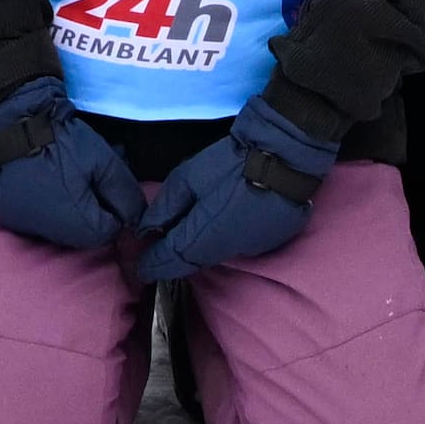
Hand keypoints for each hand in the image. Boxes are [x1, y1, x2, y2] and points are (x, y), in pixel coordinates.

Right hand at [0, 78, 147, 252]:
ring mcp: (26, 226)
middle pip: (83, 232)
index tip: (103, 182)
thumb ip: (125, 194)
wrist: (16, 122)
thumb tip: (137, 219)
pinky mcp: (10, 216)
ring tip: (67, 177)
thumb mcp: (104, 162)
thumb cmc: (63, 142)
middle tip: (87, 177)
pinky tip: (46, 182)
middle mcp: (51, 234)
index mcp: (78, 224)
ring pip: (60, 228)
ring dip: (70, 209)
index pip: (109, 231)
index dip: (113, 207)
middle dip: (92, 208)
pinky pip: (37, 219)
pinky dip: (46, 206)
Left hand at [127, 99, 335, 286]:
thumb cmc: (231, 163)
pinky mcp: (271, 242)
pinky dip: (224, 240)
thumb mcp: (189, 177)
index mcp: (205, 236)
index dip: (154, 264)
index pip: (172, 259)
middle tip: (158, 254)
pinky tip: (219, 227)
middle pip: (194, 260)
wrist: (283, 155)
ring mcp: (252, 248)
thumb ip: (166, 206)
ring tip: (186, 239)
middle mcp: (228, 251)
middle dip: (175, 259)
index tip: (141, 268)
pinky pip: (240, 246)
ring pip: (217, 254)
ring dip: (200, 250)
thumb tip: (146, 228)